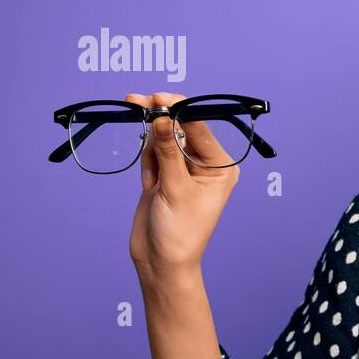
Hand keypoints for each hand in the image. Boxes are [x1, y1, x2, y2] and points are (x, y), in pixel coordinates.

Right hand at [126, 91, 239, 278]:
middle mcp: (207, 164)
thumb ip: (166, 152)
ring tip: (151, 181)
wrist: (161, 261)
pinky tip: (148, 185)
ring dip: (151, 153)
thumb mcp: (174, 189)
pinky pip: (152, 151)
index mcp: (222, 167)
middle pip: (180, 127)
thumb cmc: (180, 233)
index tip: (159, 97)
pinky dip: (146, 162)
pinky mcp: (166, 172)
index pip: (200, 127)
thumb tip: (160, 117)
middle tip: (136, 100)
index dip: (179, 109)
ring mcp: (185, 167)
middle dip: (159, 120)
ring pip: (162, 138)